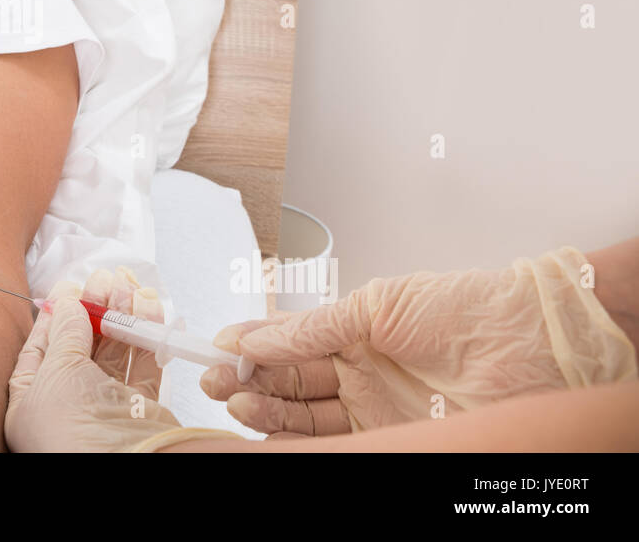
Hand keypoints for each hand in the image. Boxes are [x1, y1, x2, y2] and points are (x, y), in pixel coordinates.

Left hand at [4, 267, 180, 451]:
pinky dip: (147, 335)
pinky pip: (142, 365)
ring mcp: (104, 407)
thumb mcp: (57, 370)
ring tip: (128, 286)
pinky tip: (148, 308)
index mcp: (31, 403)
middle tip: (104, 279)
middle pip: (79, 346)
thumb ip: (65, 332)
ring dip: (121, 316)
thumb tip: (68, 304)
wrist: (126, 463)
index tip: (69, 287)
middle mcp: (66, 407)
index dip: (54, 316)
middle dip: (93, 309)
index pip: (39, 351)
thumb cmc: (74, 429)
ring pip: (113, 351)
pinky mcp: (138, 408)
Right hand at [202, 246, 637, 435]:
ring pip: (302, 417)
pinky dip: (295, 440)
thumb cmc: (469, 308)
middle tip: (216, 381)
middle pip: (286, 383)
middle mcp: (358, 371)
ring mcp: (372, 409)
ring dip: (264, 411)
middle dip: (246, 382)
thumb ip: (311, 327)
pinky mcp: (391, 440)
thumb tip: (254, 337)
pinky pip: (332, 443)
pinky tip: (270, 431)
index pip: (285, 343)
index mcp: (352, 331)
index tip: (215, 350)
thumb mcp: (377, 305)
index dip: (249, 347)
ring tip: (238, 401)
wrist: (533, 344)